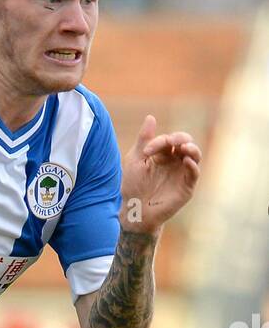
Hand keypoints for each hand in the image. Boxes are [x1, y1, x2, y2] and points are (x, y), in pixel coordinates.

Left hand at [120, 114, 201, 233]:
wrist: (134, 210)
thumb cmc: (133, 186)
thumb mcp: (135, 160)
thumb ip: (144, 140)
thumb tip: (151, 116)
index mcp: (163, 154)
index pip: (168, 140)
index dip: (159, 141)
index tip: (146, 151)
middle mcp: (175, 161)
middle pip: (185, 142)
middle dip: (179, 138)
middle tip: (170, 140)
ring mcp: (182, 173)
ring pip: (194, 155)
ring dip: (191, 148)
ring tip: (183, 147)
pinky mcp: (186, 187)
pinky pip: (194, 173)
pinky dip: (192, 165)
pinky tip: (185, 160)